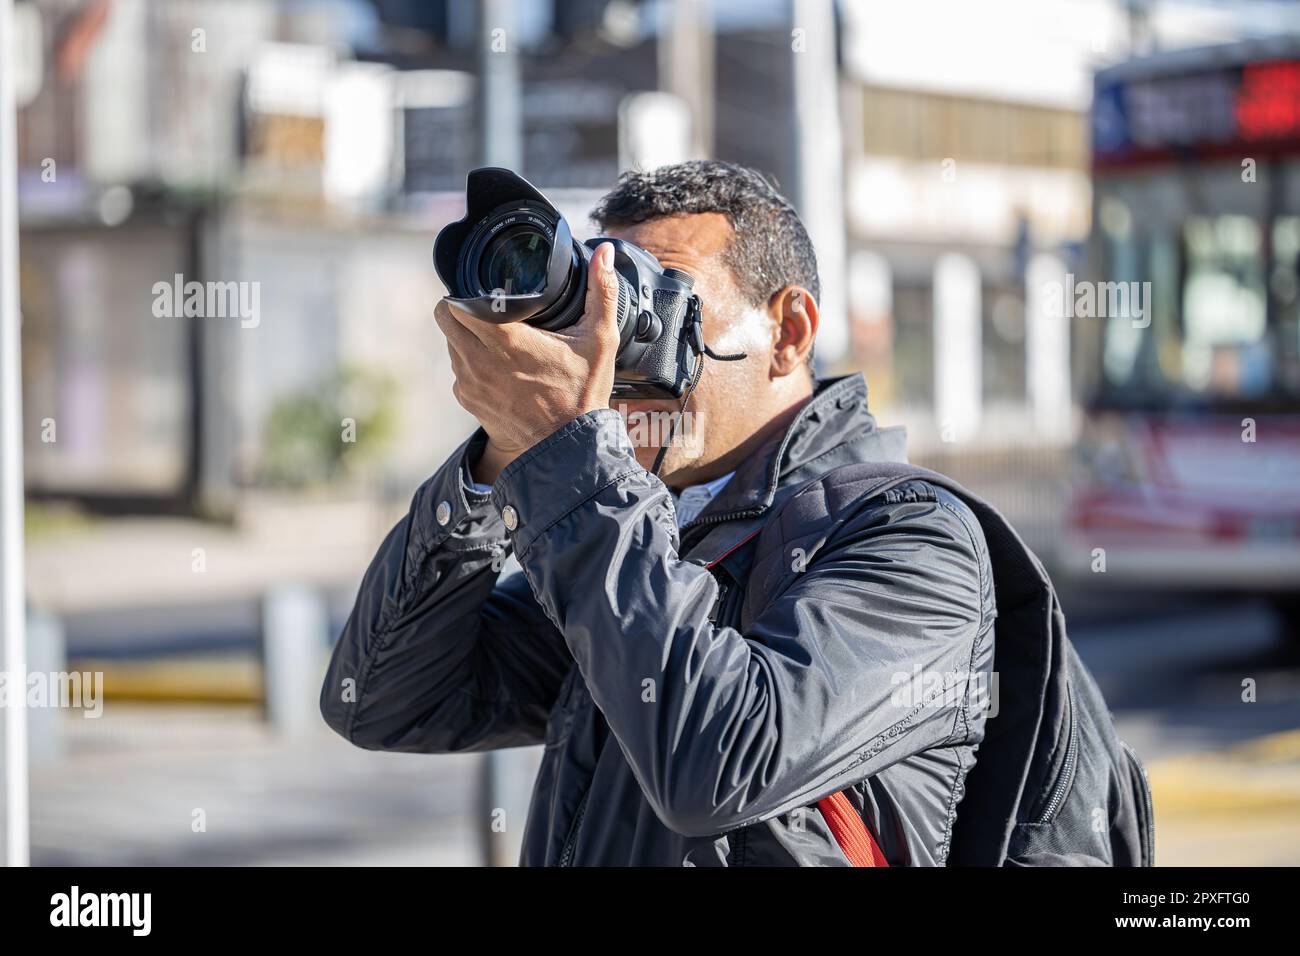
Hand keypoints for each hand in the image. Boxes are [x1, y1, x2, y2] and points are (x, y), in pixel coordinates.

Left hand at [437, 241, 621, 484]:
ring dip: (463, 336)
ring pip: (450, 345)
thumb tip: (605, 254)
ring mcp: (470, 383)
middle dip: (457, 308)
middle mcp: (479, 361)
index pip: (456, 303)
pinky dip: (470, 364)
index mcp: (506, 340)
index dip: (464, 292)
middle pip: (443, 318)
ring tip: (491, 336)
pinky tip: (494, 366)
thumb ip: (601, 292)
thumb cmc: (583, 394)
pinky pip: (458, 372)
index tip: (482, 291)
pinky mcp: (468, 401)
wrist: (568, 448)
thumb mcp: (599, 340)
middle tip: (481, 307)